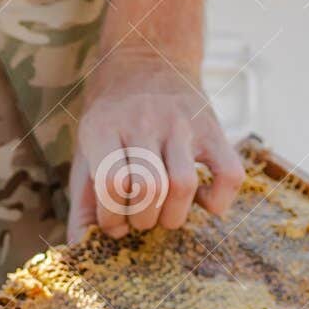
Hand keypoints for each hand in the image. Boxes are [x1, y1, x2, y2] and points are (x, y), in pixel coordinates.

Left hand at [68, 0, 243, 240]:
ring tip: (166, 215)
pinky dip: (219, 200)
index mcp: (103, 128)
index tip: (115, 220)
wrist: (146, 59)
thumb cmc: (111, 121)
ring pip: (183, 184)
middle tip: (141, 218)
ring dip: (174, 216)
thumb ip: (84, 201)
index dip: (112, 216)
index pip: (111, 185)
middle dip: (143, 219)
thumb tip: (80, 249)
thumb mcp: (86, 151)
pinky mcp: (213, 129)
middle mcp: (142, 121)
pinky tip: (204, 202)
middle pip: (148, 188)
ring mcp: (181, 123)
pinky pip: (229, 173)